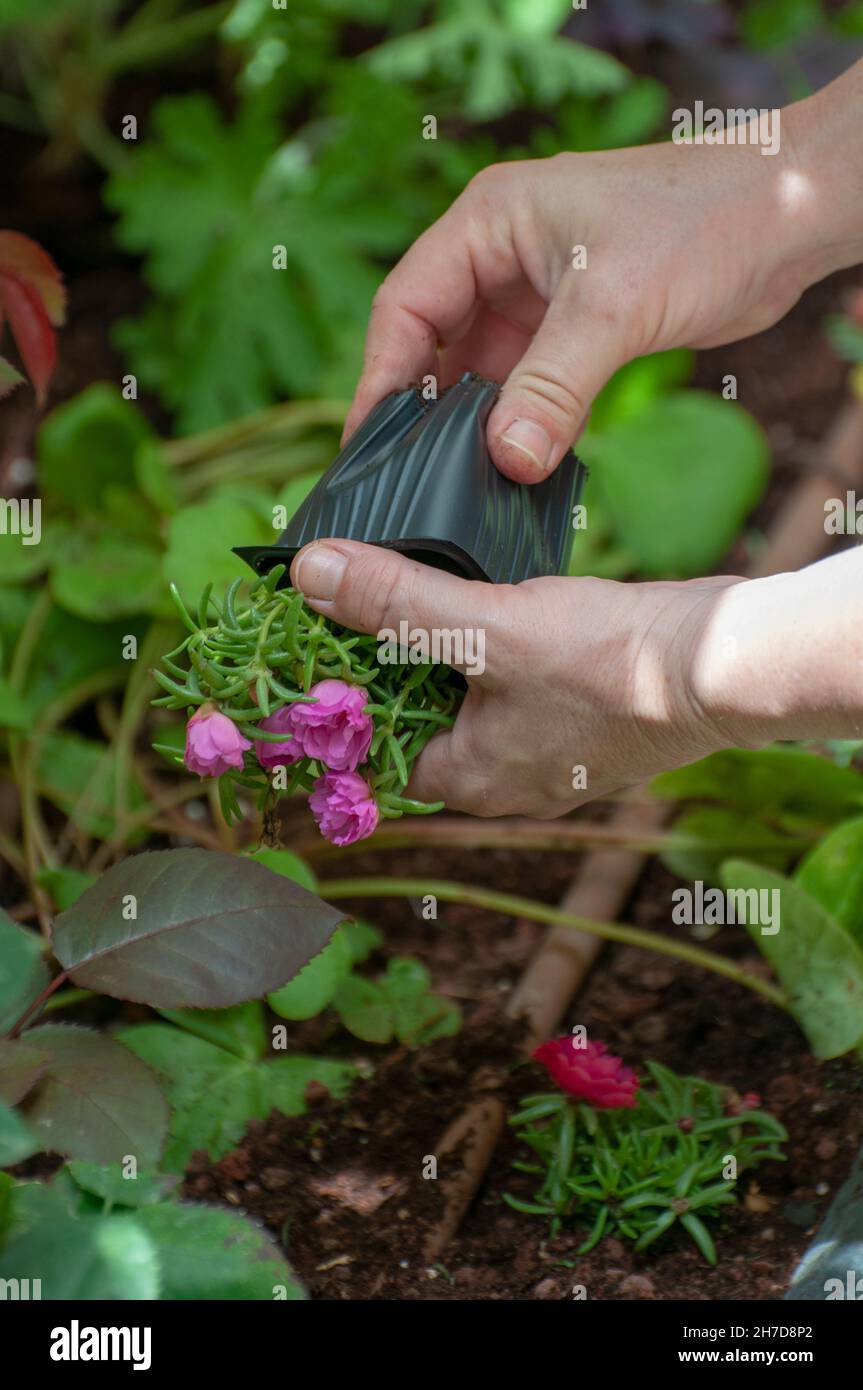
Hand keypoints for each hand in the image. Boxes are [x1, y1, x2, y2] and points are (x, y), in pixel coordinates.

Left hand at [291, 540, 741, 816]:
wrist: (724, 665)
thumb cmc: (609, 663)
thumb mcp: (486, 626)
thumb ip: (396, 603)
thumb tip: (309, 573)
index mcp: (467, 779)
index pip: (371, 747)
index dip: (338, 692)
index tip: (317, 634)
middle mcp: (503, 778)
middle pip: (417, 719)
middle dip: (389, 662)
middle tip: (361, 597)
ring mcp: (547, 752)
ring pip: (467, 698)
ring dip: (442, 649)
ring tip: (415, 588)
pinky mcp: (581, 718)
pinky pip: (512, 686)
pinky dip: (490, 648)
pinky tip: (486, 600)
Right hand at [343, 63, 862, 483]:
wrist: (788, 215)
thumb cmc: (703, 224)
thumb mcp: (614, 308)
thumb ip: (553, 389)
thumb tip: (505, 463)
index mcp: (488, 222)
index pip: (406, 306)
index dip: (381, 378)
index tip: (367, 445)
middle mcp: (502, 254)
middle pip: (433, 342)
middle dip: (421, 410)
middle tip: (401, 481)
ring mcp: (538, 292)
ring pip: (480, 369)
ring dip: (471, 425)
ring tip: (449, 487)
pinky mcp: (573, 326)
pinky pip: (524, 384)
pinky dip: (516, 424)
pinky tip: (508, 471)